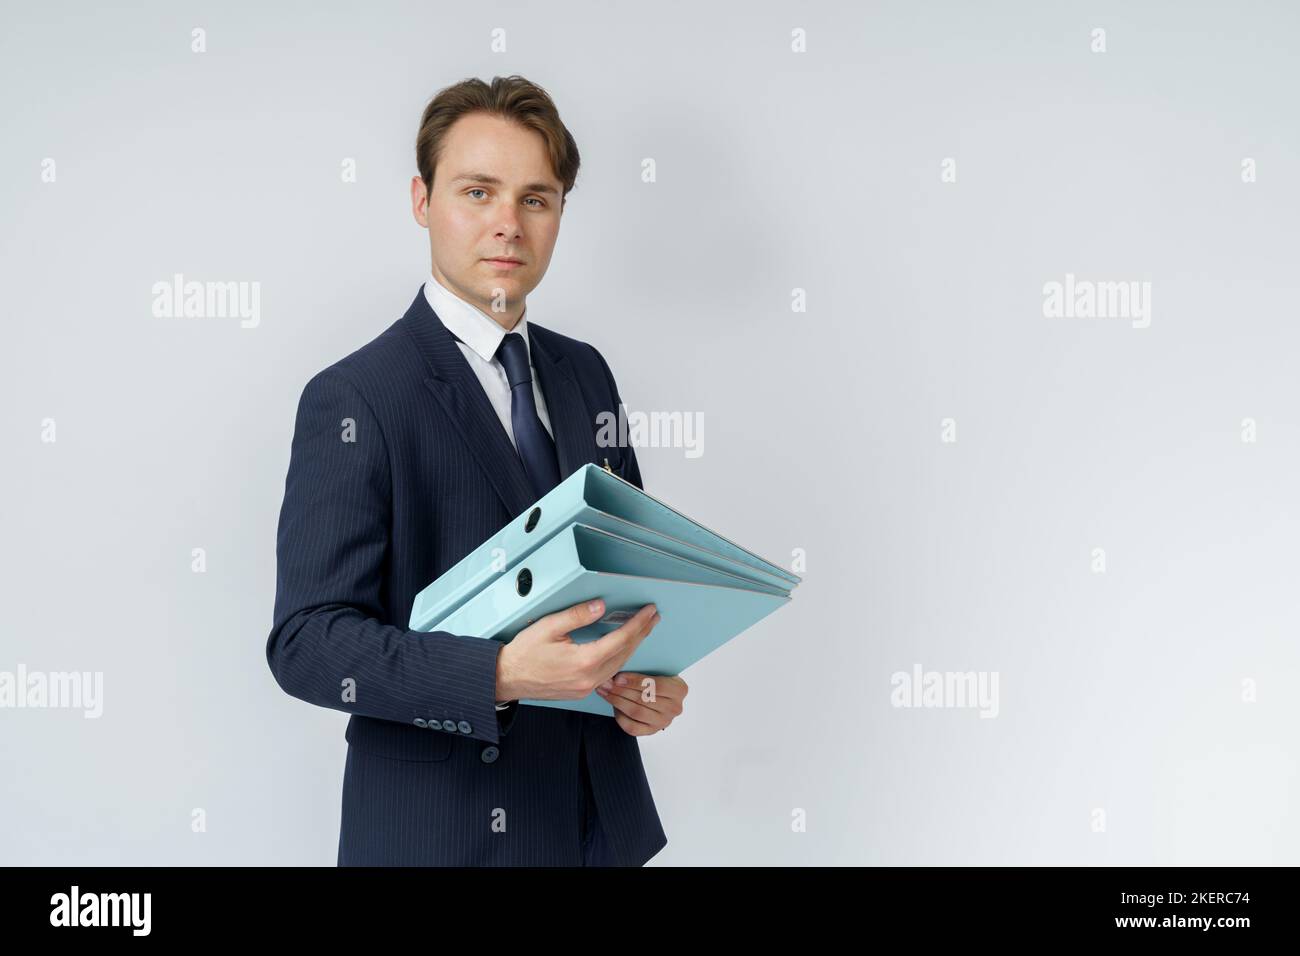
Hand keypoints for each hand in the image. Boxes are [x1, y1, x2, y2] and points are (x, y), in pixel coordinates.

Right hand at [495, 600, 660, 701]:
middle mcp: (589, 678)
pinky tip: (621, 649)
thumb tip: (601, 607)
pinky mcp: (581, 691)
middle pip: (624, 653)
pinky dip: (618, 659)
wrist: (507, 678)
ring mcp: (586, 688)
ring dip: (632, 647)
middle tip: (653, 618)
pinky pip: (608, 674)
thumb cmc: (524, 653)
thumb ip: (577, 616)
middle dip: (641, 634)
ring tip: (642, 631)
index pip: (620, 639)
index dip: (638, 624)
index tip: (649, 611)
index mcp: (584, 662)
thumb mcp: (548, 627)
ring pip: (618, 665)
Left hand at [596, 672, 687, 735]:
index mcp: (680, 689)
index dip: (635, 682)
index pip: (656, 686)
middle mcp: (674, 708)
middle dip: (621, 690)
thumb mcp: (658, 669)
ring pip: (636, 712)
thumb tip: (620, 663)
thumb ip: (645, 668)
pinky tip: (613, 705)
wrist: (662, 695)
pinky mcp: (652, 731)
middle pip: (644, 699)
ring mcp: (663, 722)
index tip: (618, 677)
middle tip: (605, 683)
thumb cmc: (657, 678)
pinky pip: (632, 727)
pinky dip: (620, 716)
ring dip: (617, 701)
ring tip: (604, 691)